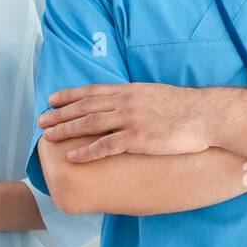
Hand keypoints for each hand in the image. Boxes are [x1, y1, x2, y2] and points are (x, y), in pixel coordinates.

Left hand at [38, 83, 219, 161]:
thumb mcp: (157, 95)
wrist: (205, 115)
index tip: (52, 98)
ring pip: (90, 123)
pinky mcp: (137, 138)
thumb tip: (128, 105)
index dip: (70, 95)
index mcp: (130, 91)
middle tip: (41, 120)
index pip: (93, 91)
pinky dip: (86, 150)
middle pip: (85, 107)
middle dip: (60, 113)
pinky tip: (72, 155)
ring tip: (48, 136)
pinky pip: (106, 145)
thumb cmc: (186, 108)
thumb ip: (138, 99)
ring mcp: (130, 119)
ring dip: (66, 129)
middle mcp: (126, 102)